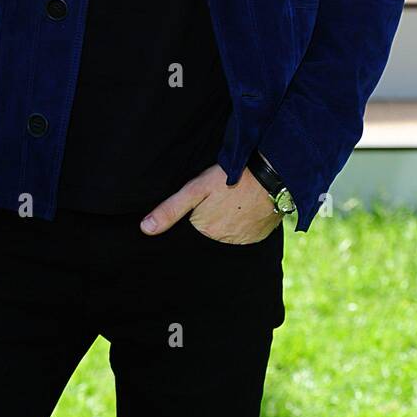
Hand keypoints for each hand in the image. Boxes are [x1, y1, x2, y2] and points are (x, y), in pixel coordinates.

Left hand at [140, 163, 281, 244]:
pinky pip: (246, 234)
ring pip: (228, 233)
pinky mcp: (260, 237)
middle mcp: (223, 242)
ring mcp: (243, 241)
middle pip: (210, 232)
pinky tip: (245, 208)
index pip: (192, 230)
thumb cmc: (230, 177)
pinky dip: (244, 224)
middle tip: (220, 199)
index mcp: (205, 231)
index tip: (203, 204)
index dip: (195, 216)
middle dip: (211, 219)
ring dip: (228, 222)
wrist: (271, 174)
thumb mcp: (196, 188)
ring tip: (233, 202)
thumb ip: (170, 209)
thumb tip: (145, 229)